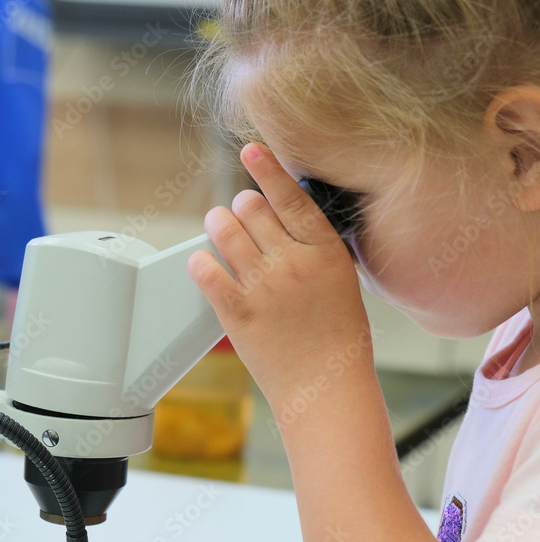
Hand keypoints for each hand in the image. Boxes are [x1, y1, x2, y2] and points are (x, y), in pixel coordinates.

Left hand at [189, 143, 371, 412]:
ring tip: (217, 224)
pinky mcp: (238, 313)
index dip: (267, 169)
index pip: (290, 197)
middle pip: (251, 208)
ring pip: (225, 230)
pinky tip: (201, 261)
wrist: (327, 390)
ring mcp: (264, 287)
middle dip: (239, 204)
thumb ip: (314, 249)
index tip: (252, 151)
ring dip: (217, 222)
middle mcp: (293, 263)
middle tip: (237, 210)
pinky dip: (199, 261)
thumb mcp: (342, 283)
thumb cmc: (339, 341)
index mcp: (324, 252)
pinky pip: (206, 271)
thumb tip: (285, 220)